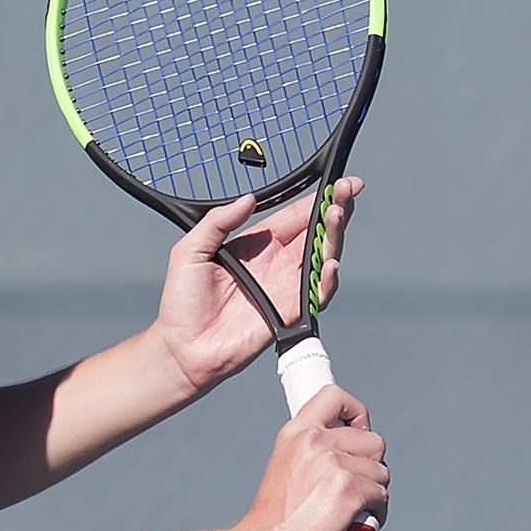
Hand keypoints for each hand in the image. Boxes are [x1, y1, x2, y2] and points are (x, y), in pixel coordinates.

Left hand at [152, 176, 361, 394]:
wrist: (182, 347)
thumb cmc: (182, 303)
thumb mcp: (190, 252)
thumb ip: (216, 222)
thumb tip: (247, 199)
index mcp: (257, 245)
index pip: (295, 216)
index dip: (317, 199)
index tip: (337, 182)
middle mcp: (277, 263)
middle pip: (317, 232)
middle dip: (335, 208)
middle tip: (348, 188)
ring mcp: (287, 287)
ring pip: (324, 256)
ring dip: (334, 235)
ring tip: (336, 214)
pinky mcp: (291, 312)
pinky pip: (319, 293)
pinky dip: (329, 278)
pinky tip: (330, 262)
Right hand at [236, 383, 388, 530]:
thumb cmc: (274, 521)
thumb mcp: (286, 469)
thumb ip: (313, 453)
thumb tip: (352, 454)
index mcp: (295, 433)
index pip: (335, 396)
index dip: (357, 413)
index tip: (357, 431)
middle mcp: (314, 442)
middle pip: (374, 441)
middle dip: (370, 467)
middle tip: (348, 489)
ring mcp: (333, 465)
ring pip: (382, 472)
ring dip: (373, 493)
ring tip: (348, 509)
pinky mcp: (349, 490)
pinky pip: (382, 496)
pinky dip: (375, 513)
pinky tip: (355, 523)